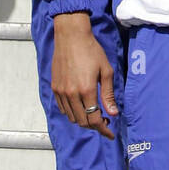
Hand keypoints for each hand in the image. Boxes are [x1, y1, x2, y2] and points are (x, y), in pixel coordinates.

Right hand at [52, 12, 117, 139]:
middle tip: (104, 121)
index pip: (95, 119)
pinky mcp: (55, 87)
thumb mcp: (105, 70)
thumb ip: (108, 94)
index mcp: (86, 90)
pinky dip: (72, 112)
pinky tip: (80, 106)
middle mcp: (72, 94)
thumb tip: (113, 113)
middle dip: (95, 126)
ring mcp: (61, 91)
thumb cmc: (91, 50)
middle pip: (83, 122)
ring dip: (83, 120)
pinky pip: (63, 108)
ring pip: (72, 117)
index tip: (110, 133)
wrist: (71, 36)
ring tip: (93, 113)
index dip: (104, 130)